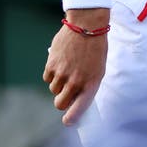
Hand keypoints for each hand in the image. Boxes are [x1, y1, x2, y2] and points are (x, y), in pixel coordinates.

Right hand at [43, 8, 109, 125]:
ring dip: (58, 84)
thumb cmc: (95, 47)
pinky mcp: (51, 65)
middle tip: (65, 93)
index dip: (72, 118)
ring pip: (53, 90)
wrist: (86, 25)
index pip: (79, 108)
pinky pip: (47, 78)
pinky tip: (60, 63)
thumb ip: (88, 84)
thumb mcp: (99, 68)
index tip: (68, 121)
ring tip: (67, 70)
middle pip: (60, 103)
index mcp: (91, 83)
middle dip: (62, 101)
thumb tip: (77, 98)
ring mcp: (62, 74)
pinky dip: (52, 74)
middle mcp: (75, 81)